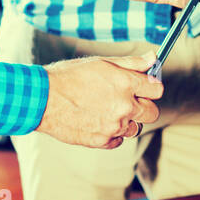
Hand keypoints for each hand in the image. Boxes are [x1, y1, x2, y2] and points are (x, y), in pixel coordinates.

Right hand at [37, 53, 163, 148]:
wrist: (43, 99)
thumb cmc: (69, 77)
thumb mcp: (101, 63)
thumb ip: (131, 63)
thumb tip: (152, 58)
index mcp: (125, 84)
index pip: (157, 89)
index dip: (152, 86)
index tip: (145, 86)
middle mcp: (124, 106)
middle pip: (152, 112)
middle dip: (144, 105)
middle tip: (128, 99)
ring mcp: (114, 126)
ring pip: (135, 128)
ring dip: (127, 120)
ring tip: (108, 110)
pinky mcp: (102, 141)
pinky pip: (118, 141)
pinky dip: (112, 133)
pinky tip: (99, 121)